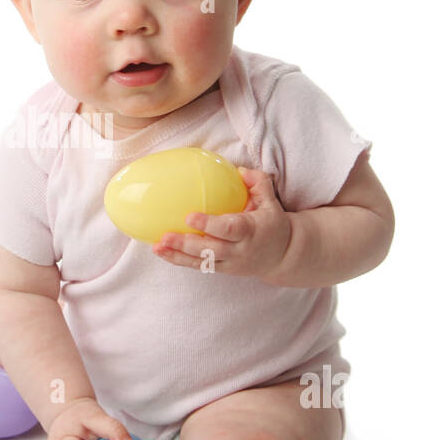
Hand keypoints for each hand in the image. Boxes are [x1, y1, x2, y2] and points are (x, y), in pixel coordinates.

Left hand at [151, 166, 292, 279]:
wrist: (282, 256)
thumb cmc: (272, 222)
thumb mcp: (271, 201)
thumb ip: (258, 183)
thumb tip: (239, 170)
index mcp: (251, 231)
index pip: (230, 228)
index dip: (210, 224)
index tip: (190, 216)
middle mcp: (240, 250)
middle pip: (211, 249)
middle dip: (187, 244)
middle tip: (165, 236)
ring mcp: (230, 262)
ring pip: (202, 262)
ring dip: (177, 256)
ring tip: (157, 247)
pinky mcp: (222, 269)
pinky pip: (199, 266)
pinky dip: (180, 261)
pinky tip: (162, 251)